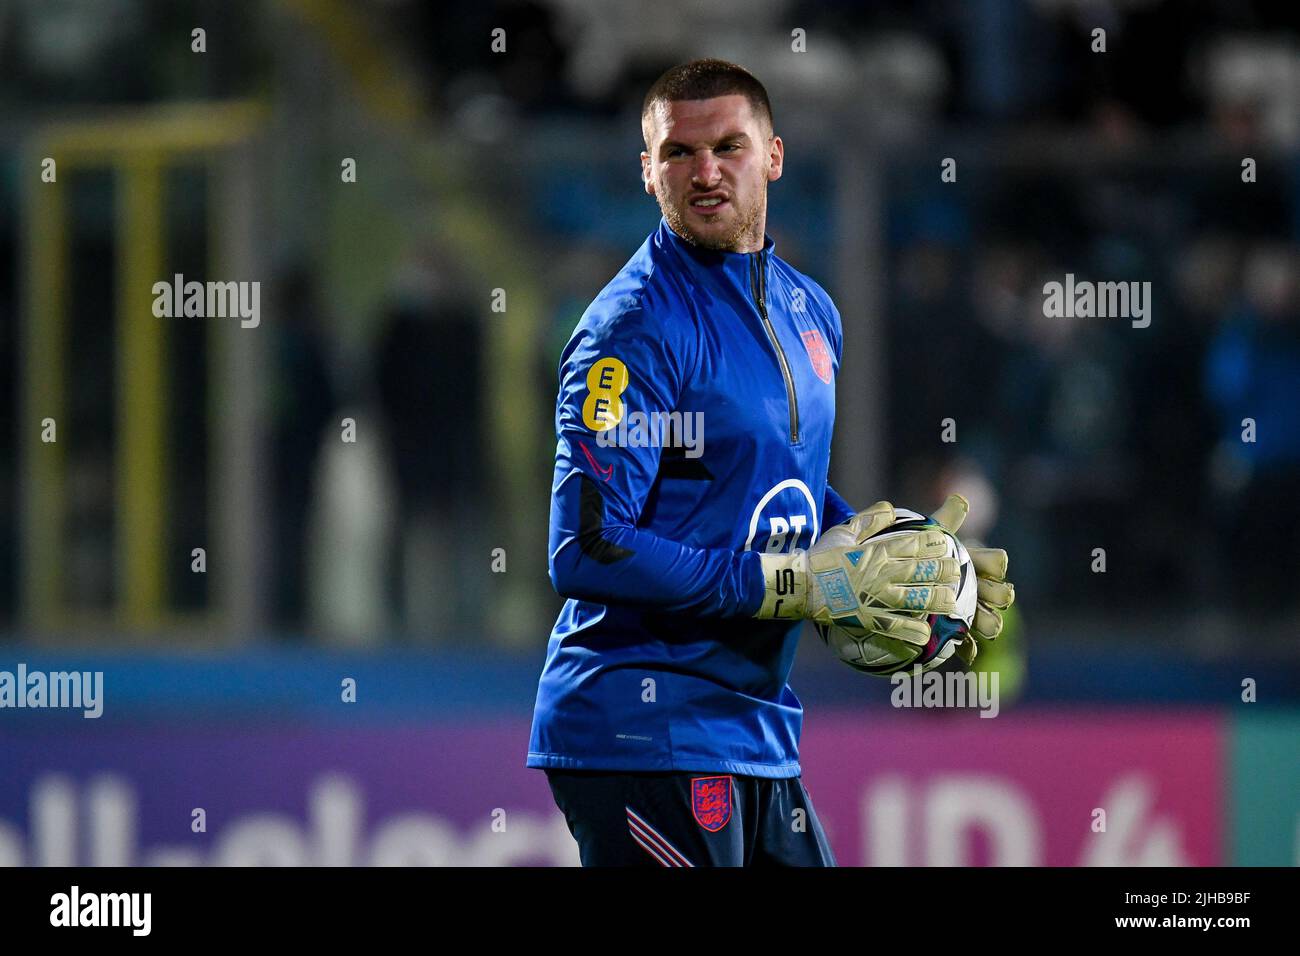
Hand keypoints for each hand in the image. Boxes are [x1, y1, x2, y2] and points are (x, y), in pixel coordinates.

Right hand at [754, 500, 961, 645]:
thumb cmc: (820, 556)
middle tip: (958, 573)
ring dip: (934, 600)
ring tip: (952, 602)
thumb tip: (891, 508)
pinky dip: (909, 631)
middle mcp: (880, 574)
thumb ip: (869, 519)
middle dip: (941, 571)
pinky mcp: (866, 617)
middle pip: (919, 571)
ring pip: (913, 598)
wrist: (800, 584)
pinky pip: (892, 626)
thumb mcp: (843, 531)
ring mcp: (874, 597)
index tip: (949, 544)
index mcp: (876, 551)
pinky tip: (925, 635)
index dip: (933, 544)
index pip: (912, 545)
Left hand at [931, 493, 1014, 664]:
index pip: (996, 563)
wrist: (898, 578)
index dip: (995, 566)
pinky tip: (968, 651)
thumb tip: (959, 499)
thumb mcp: (930, 534)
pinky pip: (968, 643)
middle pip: (999, 594)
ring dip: (989, 622)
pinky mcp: (955, 630)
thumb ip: (945, 520)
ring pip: (989, 620)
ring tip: (985, 627)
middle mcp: (977, 587)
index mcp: (974, 562)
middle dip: (998, 596)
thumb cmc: (919, 553)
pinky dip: (969, 648)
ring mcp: (969, 610)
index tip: (988, 567)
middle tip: (989, 596)